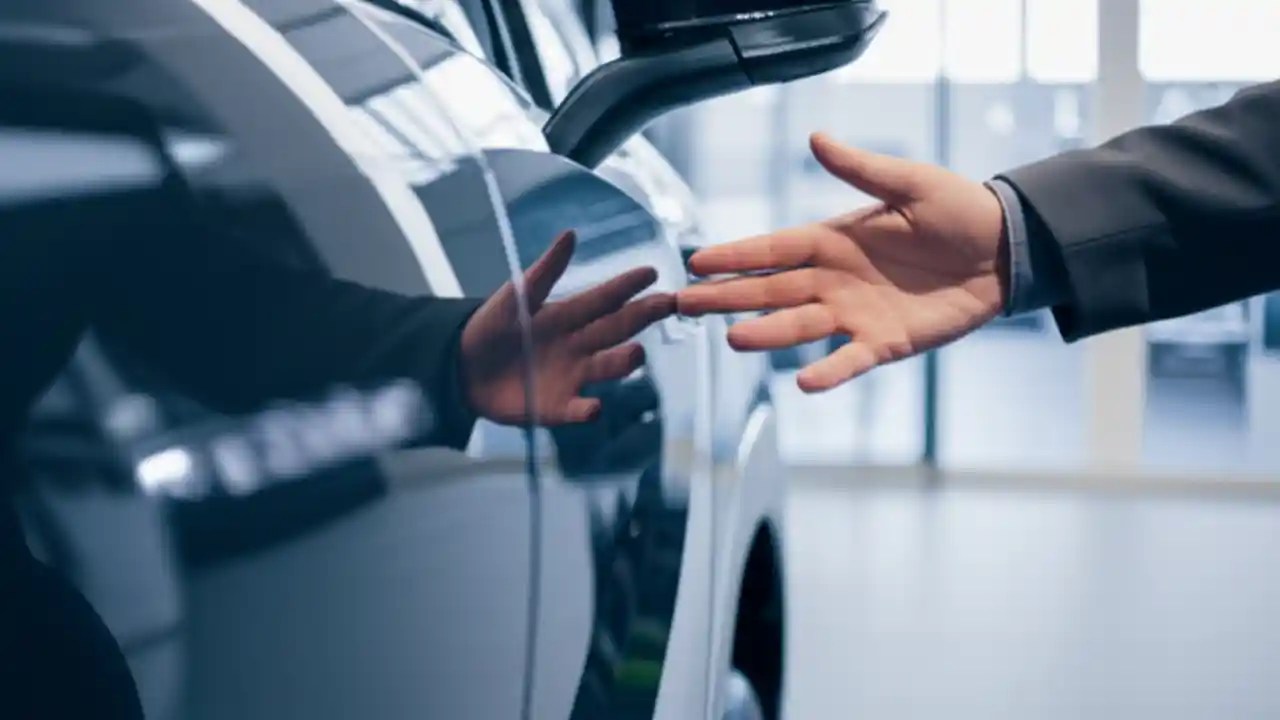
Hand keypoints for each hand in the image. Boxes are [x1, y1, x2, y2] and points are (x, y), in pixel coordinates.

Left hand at [461, 231, 674, 424]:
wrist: (462, 369)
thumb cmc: (493, 328)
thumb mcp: (515, 296)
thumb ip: (545, 272)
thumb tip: (570, 235)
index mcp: (568, 316)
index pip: (604, 298)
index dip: (626, 286)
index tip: (651, 273)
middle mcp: (578, 346)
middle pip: (616, 329)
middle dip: (643, 316)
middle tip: (669, 303)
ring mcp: (571, 376)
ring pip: (605, 367)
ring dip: (622, 362)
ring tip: (636, 353)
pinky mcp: (557, 407)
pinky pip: (578, 410)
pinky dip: (587, 411)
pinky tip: (594, 407)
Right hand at [678, 133, 1008, 392]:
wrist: (1006, 250)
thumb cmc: (956, 210)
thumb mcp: (910, 182)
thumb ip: (862, 169)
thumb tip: (815, 138)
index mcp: (833, 240)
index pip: (773, 249)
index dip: (736, 256)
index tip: (696, 262)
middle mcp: (834, 280)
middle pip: (771, 290)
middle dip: (728, 297)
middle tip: (685, 305)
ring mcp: (856, 314)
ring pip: (800, 326)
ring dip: (768, 333)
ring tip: (734, 338)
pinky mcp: (886, 343)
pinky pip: (850, 360)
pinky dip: (829, 371)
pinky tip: (803, 382)